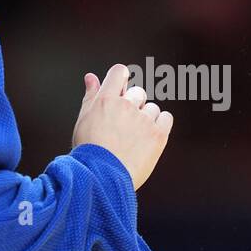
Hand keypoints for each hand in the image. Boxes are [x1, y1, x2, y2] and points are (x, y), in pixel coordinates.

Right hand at [71, 63, 172, 189]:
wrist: (101, 178)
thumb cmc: (89, 152)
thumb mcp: (84, 120)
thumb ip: (91, 96)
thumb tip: (91, 77)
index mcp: (106, 100)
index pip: (119, 72)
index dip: (122, 80)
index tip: (122, 93)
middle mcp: (126, 105)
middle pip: (138, 92)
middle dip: (133, 106)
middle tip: (124, 127)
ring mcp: (143, 119)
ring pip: (152, 108)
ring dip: (146, 118)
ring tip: (134, 139)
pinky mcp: (158, 134)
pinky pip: (166, 118)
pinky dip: (160, 124)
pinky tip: (150, 137)